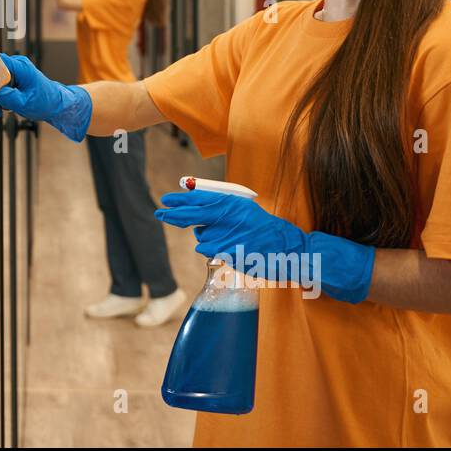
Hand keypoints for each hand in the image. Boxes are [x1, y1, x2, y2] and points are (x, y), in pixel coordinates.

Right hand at [0, 54, 90, 142]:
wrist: (55, 104)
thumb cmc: (45, 102)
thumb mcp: (24, 103)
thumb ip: (7, 96)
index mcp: (21, 67)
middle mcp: (17, 65)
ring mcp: (15, 70)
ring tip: (2, 108)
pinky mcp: (14, 77)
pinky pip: (0, 84)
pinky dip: (0, 96)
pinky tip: (5, 105)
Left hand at [155, 191, 375, 302]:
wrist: (289, 248)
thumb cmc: (265, 228)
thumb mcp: (245, 210)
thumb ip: (222, 206)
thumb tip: (193, 199)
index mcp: (236, 203)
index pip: (202, 198)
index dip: (181, 199)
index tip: (166, 199)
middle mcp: (232, 217)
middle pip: (194, 215)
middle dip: (175, 214)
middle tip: (160, 212)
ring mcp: (231, 236)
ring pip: (201, 236)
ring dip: (206, 237)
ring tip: (227, 237)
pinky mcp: (232, 253)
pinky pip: (210, 251)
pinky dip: (214, 250)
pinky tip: (229, 248)